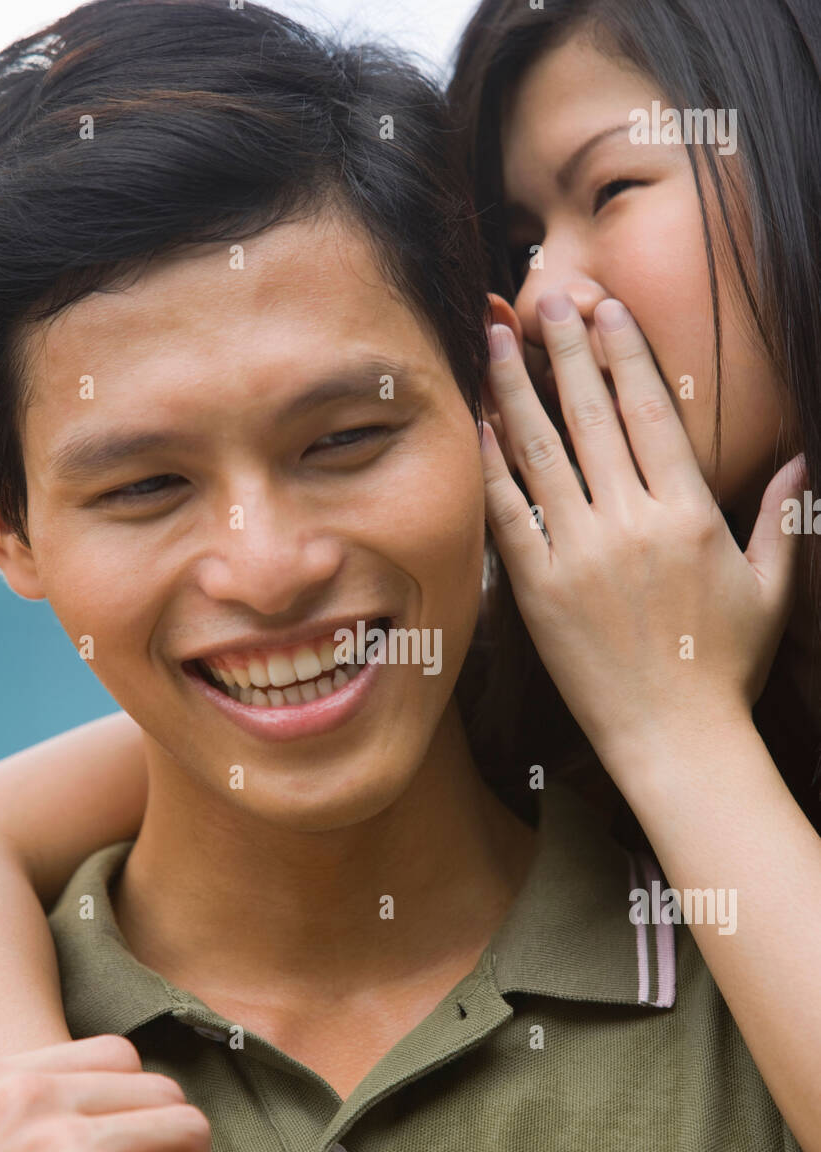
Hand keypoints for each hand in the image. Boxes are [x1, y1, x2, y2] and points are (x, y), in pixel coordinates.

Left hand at [482, 298, 804, 776]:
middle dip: (565, 348)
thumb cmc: (725, 666)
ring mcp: (579, 555)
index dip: (626, 354)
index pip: (651, 412)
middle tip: (545, 297)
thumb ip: (780, 517)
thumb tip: (801, 459)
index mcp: (690, 515)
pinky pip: (508, 515)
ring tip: (494, 338)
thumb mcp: (770, 588)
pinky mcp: (538, 591)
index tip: (607, 310)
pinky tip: (478, 424)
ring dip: (515, 388)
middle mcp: (631, 524)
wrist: (675, 739)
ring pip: (540, 453)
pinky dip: (491, 466)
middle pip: (591, 416)